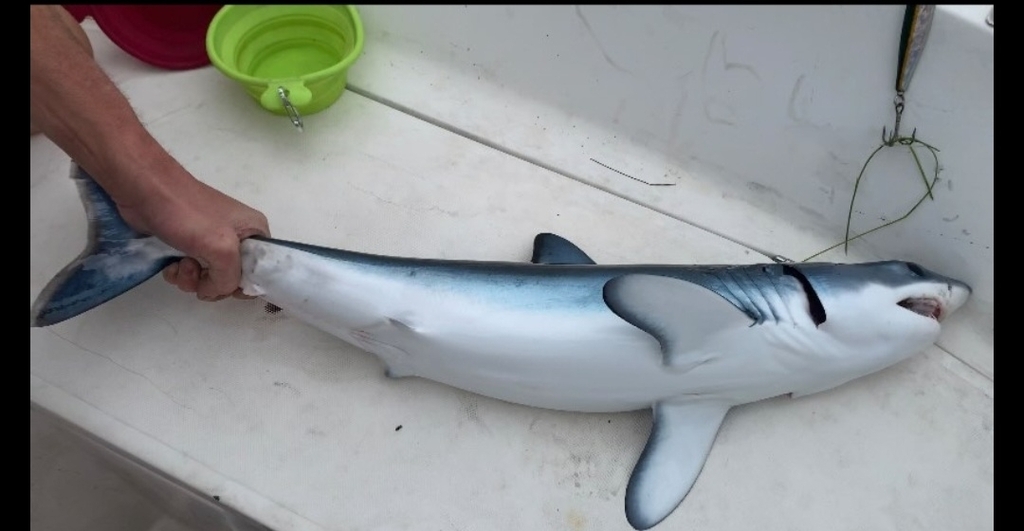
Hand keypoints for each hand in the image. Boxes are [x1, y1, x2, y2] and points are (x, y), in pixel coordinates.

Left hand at [117, 170, 270, 301]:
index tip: (224, 285)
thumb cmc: (187, 214)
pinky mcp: (188, 244)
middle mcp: (238, 238)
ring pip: (209, 278)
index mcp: (255, 233)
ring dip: (192, 280)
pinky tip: (170, 265)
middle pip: (234, 279)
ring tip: (180, 264)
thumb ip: (229, 279)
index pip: (262, 271)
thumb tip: (213, 291)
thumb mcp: (222, 249)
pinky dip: (180, 274)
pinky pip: (191, 272)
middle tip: (198, 273)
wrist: (144, 189)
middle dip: (213, 283)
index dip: (244, 285)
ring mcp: (212, 241)